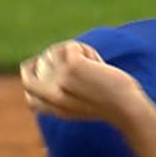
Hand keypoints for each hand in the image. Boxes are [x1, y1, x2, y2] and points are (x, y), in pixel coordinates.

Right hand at [20, 40, 140, 120]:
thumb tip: (56, 76)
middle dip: (42, 60)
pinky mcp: (72, 66)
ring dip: (75, 54)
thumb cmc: (116, 108)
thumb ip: (68, 99)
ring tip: (94, 64)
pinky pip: (73, 46)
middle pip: (27, 74)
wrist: (128, 108)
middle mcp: (52, 96)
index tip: (46, 69)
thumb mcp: (87, 108)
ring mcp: (60, 80)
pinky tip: (99, 62)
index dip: (32, 79)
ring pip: (55, 52)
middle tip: (63, 53)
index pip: (30, 96)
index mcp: (55, 110)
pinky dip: (88, 50)